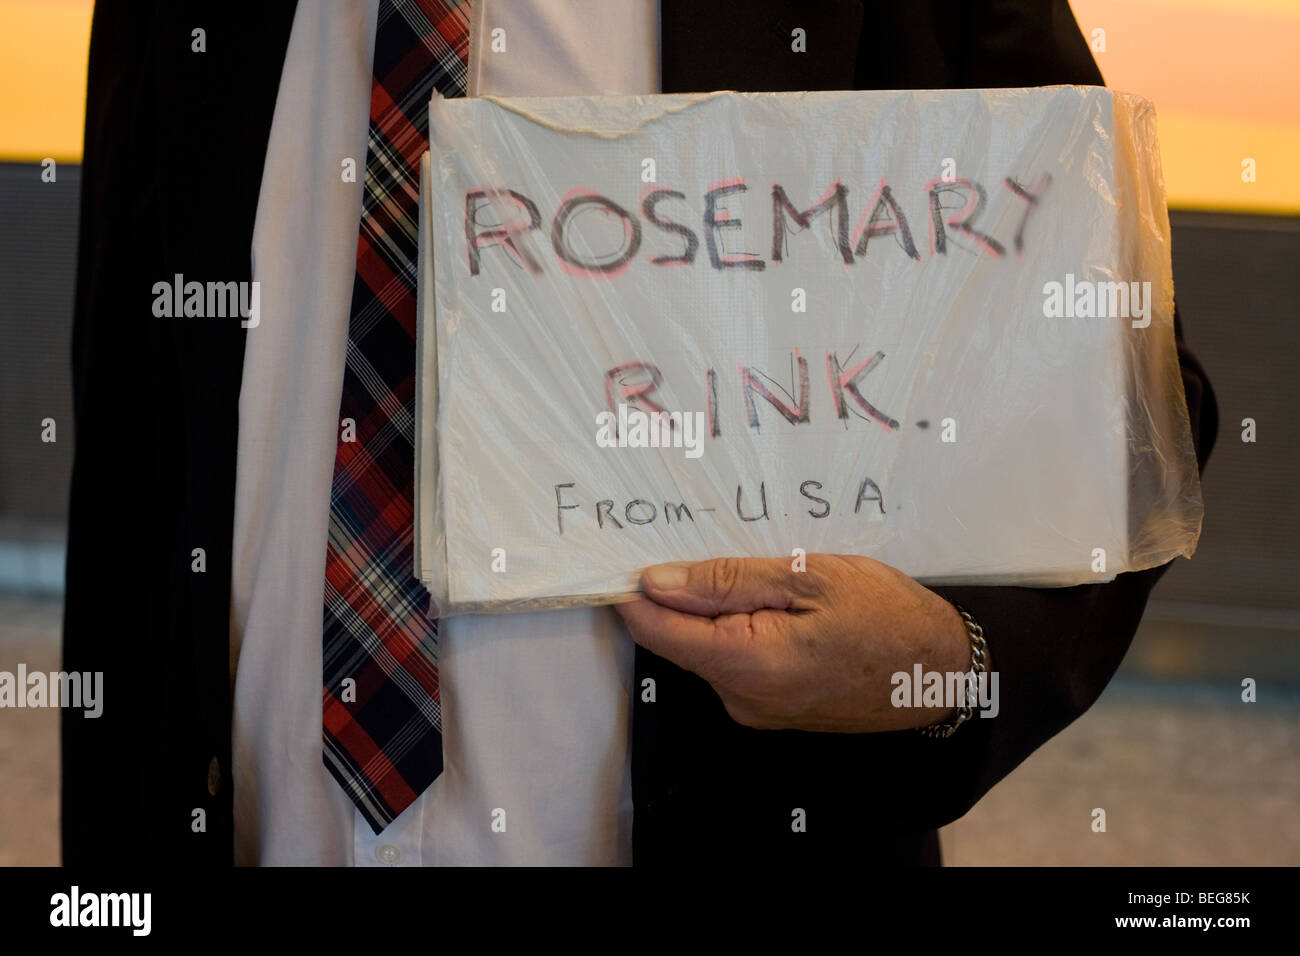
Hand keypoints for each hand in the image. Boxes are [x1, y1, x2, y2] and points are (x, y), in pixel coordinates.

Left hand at [615, 554, 970, 732]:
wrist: (943, 672)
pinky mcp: (770, 710)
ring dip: (719, 610)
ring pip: (707, 649)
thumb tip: (656, 582)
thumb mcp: (809, 577)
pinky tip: (782, 606)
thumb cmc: (888, 617)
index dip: (632, 590)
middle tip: (715, 543)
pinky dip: (742, 631)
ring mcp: (756, 709)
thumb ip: (726, 581)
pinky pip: (734, 663)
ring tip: (769, 575)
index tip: (627, 553)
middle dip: (685, 592)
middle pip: (679, 638)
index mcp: (747, 663)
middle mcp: (742, 697)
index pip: (655, 629)